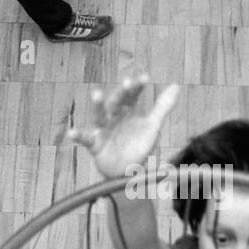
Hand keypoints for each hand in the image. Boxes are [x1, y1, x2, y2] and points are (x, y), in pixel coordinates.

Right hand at [66, 75, 180, 178]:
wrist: (127, 170)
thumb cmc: (137, 144)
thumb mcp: (152, 126)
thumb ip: (163, 106)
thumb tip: (176, 85)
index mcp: (128, 111)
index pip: (133, 96)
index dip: (138, 87)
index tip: (144, 78)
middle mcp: (114, 117)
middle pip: (117, 103)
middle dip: (122, 93)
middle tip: (127, 83)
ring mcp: (104, 129)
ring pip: (100, 115)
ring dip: (98, 105)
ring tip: (96, 94)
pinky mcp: (95, 143)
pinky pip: (86, 138)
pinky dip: (78, 136)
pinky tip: (71, 133)